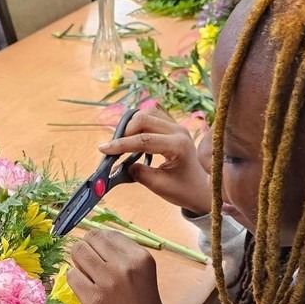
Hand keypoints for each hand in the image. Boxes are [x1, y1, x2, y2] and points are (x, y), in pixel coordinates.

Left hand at [68, 229, 172, 303]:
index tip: (99, 253)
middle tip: (90, 265)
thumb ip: (123, 258)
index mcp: (141, 258)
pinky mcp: (92, 298)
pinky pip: (71, 275)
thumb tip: (95, 242)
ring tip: (88, 277)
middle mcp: (125, 265)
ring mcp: (107, 281)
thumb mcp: (144, 276)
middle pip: (90, 239)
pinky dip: (74, 280)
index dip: (99, 242)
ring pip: (77, 253)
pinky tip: (85, 290)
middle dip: (86, 249)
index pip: (108, 234)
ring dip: (78, 263)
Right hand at [97, 108, 211, 215]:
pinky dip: (138, 125)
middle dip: (124, 132)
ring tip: (121, 142)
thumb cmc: (183, 190)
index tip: (103, 149)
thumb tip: (118, 165)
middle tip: (113, 148)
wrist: (201, 187)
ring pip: (147, 114)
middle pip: (144, 119)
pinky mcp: (172, 126)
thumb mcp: (160, 186)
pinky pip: (152, 117)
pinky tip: (131, 138)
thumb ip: (139, 174)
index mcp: (178, 146)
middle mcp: (178, 131)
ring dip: (131, 125)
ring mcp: (176, 126)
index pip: (144, 140)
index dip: (121, 144)